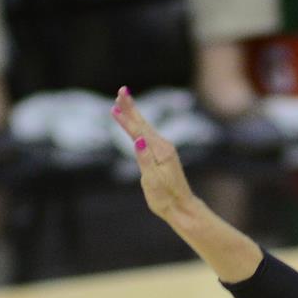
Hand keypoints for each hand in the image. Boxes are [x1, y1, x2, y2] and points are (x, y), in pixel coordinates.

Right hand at [113, 88, 197, 224]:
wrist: (182, 207)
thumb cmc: (166, 198)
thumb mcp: (152, 181)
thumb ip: (144, 159)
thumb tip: (138, 139)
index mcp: (160, 151)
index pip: (138, 131)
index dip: (125, 119)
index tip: (114, 106)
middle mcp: (163, 146)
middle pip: (143, 123)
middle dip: (131, 107)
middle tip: (121, 90)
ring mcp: (164, 149)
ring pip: (145, 127)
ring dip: (134, 113)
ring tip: (123, 101)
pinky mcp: (162, 155)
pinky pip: (148, 135)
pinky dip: (138, 125)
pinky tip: (134, 122)